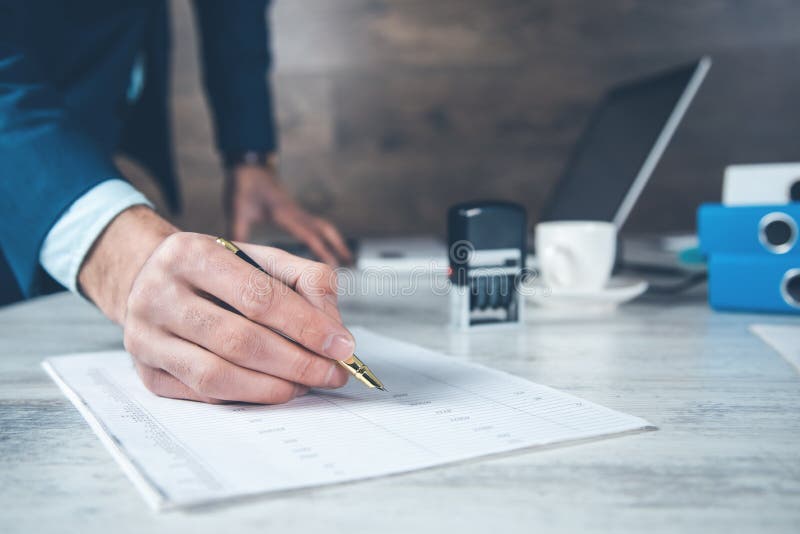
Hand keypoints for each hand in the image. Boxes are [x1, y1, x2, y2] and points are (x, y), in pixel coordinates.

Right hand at [78, 206, 352, 403]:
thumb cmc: (218, 270)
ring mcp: (145, 337)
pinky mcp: (146, 372)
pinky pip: (202, 396)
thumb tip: (334, 331)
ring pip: (216, 376)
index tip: (342, 346)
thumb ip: (307, 282)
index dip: (306, 326)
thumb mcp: (262, 258)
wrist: (153, 279)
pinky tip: (272, 390)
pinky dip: (244, 397)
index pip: (258, 297)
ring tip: (305, 386)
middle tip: (332, 374)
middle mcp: (158, 294)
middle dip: (296, 363)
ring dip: (272, 388)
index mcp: (190, 253)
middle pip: (239, 340)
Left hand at [225, 162, 352, 266]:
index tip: (333, 264)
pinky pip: (315, 224)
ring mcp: (297, 210)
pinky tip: (323, 245)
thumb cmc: (244, 184)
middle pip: (324, 229)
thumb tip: (232, 254)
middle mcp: (295, 212)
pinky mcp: (294, 210)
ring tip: (345, 256)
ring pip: (323, 226)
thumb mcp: (237, 209)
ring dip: (335, 240)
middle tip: (349, 262)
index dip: (322, 250)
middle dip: (337, 245)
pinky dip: (324, 236)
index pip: (308, 234)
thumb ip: (236, 232)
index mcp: (285, 213)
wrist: (249, 164)